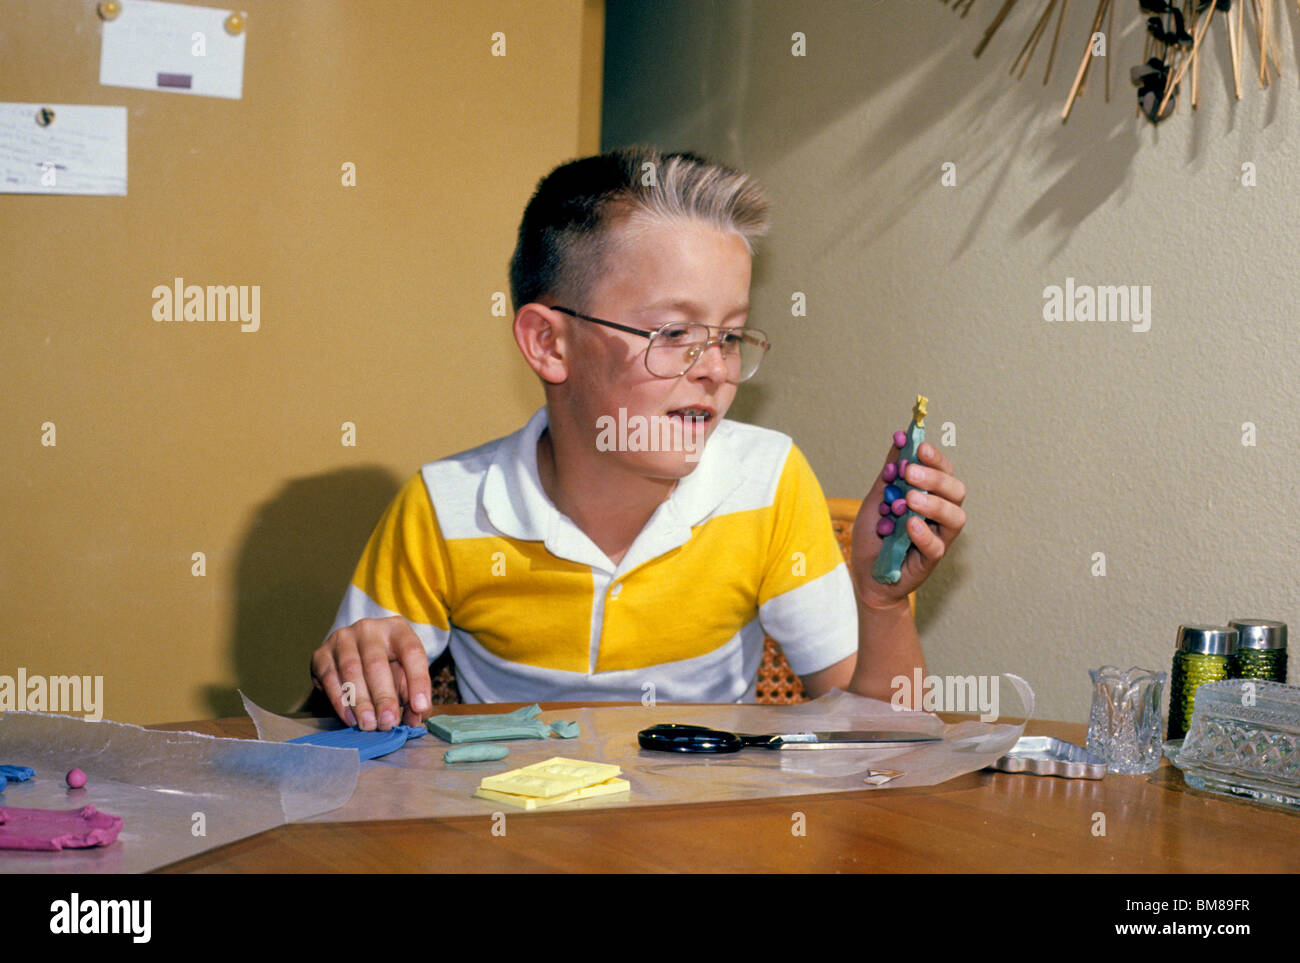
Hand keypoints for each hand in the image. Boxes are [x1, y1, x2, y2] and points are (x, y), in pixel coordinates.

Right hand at [310, 616, 432, 729]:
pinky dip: (340, 701)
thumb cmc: (387, 667)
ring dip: (361, 702)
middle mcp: (369, 629)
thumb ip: (412, 697)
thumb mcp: (405, 676)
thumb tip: (416, 719)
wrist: (354, 655)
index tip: (420, 707)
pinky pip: (329, 678)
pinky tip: (350, 719)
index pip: (412, 652)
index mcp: (397, 629)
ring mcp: (343, 638)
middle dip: (384, 697)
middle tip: (389, 722)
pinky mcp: (321, 653)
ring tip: (369, 724)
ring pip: (351, 670)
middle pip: (377, 663)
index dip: (418, 681)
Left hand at [850, 439, 966, 609]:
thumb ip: (891, 472)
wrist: (866, 575)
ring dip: (934, 504)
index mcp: (931, 497)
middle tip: (911, 473)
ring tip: (910, 499)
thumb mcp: (878, 498)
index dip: (936, 459)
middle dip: (936, 478)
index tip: (920, 448)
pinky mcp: (930, 561)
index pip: (945, 473)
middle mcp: (940, 516)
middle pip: (956, 491)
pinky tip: (910, 524)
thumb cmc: (875, 536)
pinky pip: (936, 546)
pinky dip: (923, 533)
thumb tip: (900, 438)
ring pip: (955, 518)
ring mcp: (938, 538)